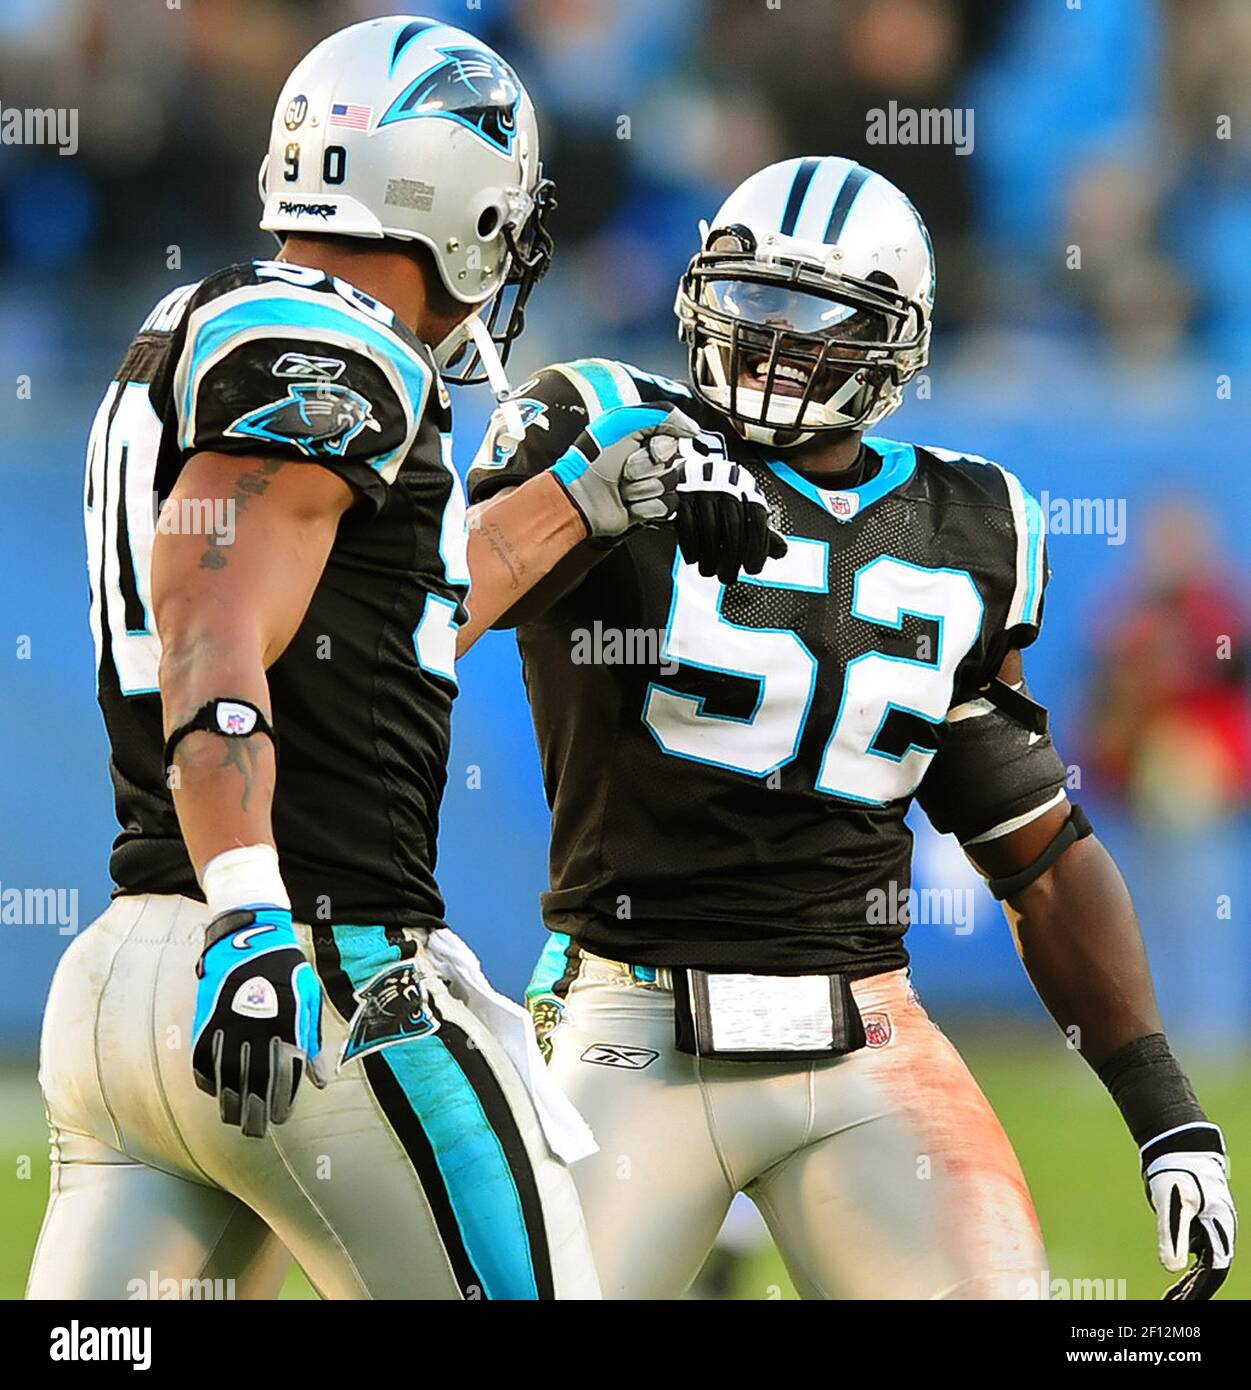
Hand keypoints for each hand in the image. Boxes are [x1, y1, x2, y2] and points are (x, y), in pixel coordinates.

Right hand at [192, 905, 326, 1137]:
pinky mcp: (206, 1019)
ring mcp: (228, 1024)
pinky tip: (213, 1092)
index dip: (282, 1100)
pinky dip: (206, 1079)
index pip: (284, 1074)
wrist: (248, 936)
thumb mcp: (308, 999)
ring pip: (227, 1075)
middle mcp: (257, 1027)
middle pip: (255, 1081)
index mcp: (287, 1022)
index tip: (281, 1119)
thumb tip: (320, 1082)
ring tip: (234, 1121)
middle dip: (255, 1111)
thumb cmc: (286, 969)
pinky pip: (202, 1058)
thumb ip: (313, 1041)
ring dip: (229, 1102)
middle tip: (256, 1132)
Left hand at [549, 402, 700, 539]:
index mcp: (644, 438)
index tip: (643, 449)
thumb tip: (693, 430)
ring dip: (642, 489)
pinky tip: (628, 504)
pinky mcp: (649, 509)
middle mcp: (648, 461)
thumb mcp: (624, 422)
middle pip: (674, 465)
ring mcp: (649, 486)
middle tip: (624, 472)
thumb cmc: (594, 459)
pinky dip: (644, 507)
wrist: (580, 498)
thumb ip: (662, 415)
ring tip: (622, 488)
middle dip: (646, 470)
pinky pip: (665, 507)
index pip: (673, 442)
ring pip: (670, 487)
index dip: (660, 448)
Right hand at [676, 451, 787, 584]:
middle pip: (733, 528)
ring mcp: (702, 491)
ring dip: (709, 558)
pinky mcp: (681, 498)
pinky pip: (687, 527)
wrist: (691, 472)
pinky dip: (691, 548)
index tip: (752, 568)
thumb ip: (762, 531)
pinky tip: (694, 559)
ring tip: (709, 571)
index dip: (757, 547)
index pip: (757, 519)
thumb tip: (781, 551)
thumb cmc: (723, 496)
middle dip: (731, 559)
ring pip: (709, 531)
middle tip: (727, 576)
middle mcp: (727, 487)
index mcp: (747, 490)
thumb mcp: (745, 508)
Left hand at [1142, 1125, 1235, 1298]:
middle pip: (1210, 1273)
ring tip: (1172, 1301)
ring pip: (1203, 1266)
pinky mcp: (1197, 1224)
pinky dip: (1186, 1269)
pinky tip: (1178, 1281)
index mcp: (1219, 1229)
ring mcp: (1209, 1229)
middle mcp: (1218, 1232)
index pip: (1213, 1272)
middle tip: (1172, 1306)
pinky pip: (1195, 1254)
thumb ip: (1171, 1235)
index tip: (1182, 1305)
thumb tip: (1171, 1270)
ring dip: (1190, 1285)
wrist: (1177, 1146)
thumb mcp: (1171, 1203)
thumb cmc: (1176, 1171)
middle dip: (1194, 1293)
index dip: (1199, 1292)